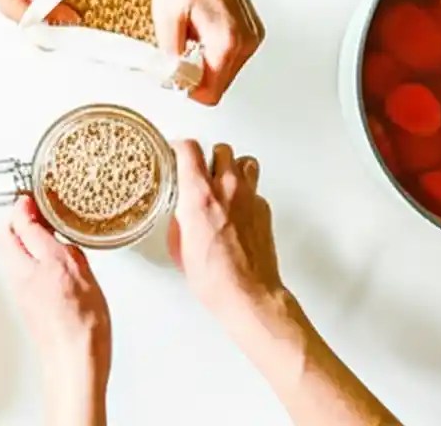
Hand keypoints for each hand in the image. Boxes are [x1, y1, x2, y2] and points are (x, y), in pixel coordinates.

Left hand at [0, 197, 109, 425]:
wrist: (74, 364)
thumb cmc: (83, 328)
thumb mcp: (83, 277)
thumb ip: (67, 252)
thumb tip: (57, 237)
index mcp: (39, 263)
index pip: (21, 222)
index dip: (25, 204)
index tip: (32, 195)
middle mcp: (24, 276)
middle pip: (7, 236)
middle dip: (16, 219)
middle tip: (33, 209)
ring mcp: (21, 291)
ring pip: (10, 253)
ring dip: (21, 238)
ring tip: (42, 232)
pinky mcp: (25, 304)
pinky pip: (19, 271)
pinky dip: (27, 258)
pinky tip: (47, 262)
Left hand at [154, 0, 262, 105]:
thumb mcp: (166, 16)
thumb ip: (170, 54)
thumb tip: (171, 77)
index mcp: (227, 43)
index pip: (211, 93)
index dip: (188, 89)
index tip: (174, 74)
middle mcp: (245, 42)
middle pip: (219, 85)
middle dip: (195, 75)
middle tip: (177, 51)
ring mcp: (251, 36)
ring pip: (224, 71)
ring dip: (204, 62)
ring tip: (189, 35)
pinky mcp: (250, 29)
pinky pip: (229, 55)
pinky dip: (212, 50)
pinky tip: (200, 29)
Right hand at [167, 140, 283, 316]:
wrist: (247, 294)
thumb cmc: (215, 277)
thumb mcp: (180, 246)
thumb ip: (182, 219)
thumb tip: (183, 212)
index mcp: (199, 195)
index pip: (189, 148)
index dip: (180, 146)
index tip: (176, 150)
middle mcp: (226, 189)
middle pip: (221, 149)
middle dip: (209, 156)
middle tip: (202, 169)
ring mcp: (249, 197)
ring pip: (244, 161)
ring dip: (232, 167)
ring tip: (224, 180)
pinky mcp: (264, 209)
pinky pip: (254, 188)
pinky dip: (245, 192)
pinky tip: (238, 208)